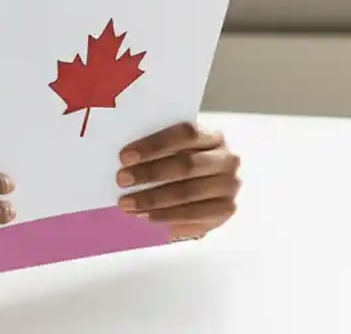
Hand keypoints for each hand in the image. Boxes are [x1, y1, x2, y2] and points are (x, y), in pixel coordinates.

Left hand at [115, 122, 240, 240]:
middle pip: (186, 164)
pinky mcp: (225, 210)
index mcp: (213, 136)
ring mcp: (229, 186)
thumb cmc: (184, 165)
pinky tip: (146, 216)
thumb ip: (158, 151)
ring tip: (127, 203)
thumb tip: (126, 161)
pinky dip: (166, 216)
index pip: (185, 134)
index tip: (125, 156)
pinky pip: (193, 214)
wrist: (207, 189)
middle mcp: (227, 159)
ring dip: (153, 199)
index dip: (154, 144)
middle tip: (122, 180)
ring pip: (188, 192)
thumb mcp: (175, 152)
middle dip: (149, 173)